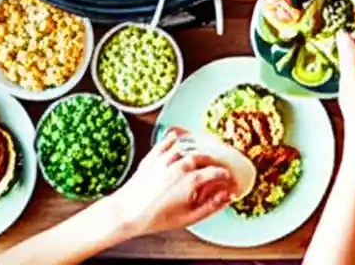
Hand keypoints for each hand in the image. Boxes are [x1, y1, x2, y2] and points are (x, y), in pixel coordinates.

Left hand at [103, 132, 236, 236]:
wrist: (125, 213)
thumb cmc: (154, 218)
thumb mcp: (188, 217)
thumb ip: (211, 205)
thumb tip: (228, 197)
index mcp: (191, 179)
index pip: (217, 172)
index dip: (227, 176)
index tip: (229, 180)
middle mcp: (180, 165)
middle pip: (205, 157)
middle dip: (215, 162)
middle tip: (218, 169)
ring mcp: (166, 158)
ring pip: (189, 147)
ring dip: (198, 150)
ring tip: (203, 157)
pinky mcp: (153, 157)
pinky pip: (167, 142)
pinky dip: (174, 138)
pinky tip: (178, 137)